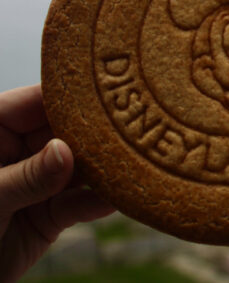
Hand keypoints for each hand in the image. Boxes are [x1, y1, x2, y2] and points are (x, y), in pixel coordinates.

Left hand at [0, 85, 114, 282]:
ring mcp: (36, 184)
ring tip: (135, 160)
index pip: (32, 103)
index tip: (104, 89)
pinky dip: (99, 202)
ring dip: (104, 169)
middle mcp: (17, 154)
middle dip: (96, 133)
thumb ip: (25, 176)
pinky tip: (119, 197)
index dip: (67, 95)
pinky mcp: (49, 216)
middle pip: (64, 134)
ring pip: (77, 169)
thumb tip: (65, 151)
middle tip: (132, 126)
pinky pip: (78, 204)